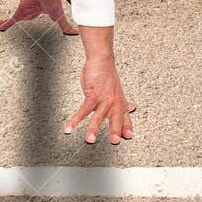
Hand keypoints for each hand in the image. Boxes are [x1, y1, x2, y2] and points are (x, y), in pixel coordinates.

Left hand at [0, 0, 78, 34]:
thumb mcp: (59, 15)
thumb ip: (65, 25)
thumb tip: (74, 32)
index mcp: (46, 10)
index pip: (43, 17)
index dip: (41, 19)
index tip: (41, 21)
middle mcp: (35, 9)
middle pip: (30, 17)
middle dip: (27, 18)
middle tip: (25, 20)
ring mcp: (27, 9)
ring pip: (18, 18)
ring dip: (10, 22)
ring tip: (3, 25)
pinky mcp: (20, 9)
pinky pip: (12, 19)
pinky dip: (6, 23)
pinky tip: (1, 26)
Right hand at [64, 27, 134, 144]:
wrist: (101, 60)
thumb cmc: (106, 75)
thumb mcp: (117, 90)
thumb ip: (122, 102)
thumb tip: (131, 107)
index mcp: (119, 102)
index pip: (125, 117)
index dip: (127, 127)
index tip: (129, 137)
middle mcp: (113, 101)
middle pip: (116, 118)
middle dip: (115, 130)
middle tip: (114, 142)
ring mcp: (103, 98)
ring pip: (98, 116)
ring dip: (93, 129)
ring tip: (89, 140)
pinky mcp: (92, 95)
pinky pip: (83, 110)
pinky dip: (75, 119)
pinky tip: (69, 127)